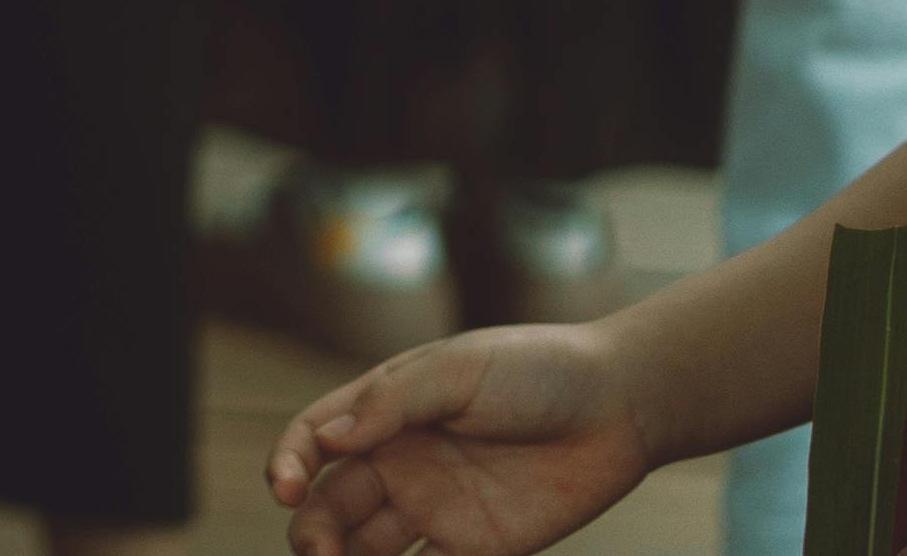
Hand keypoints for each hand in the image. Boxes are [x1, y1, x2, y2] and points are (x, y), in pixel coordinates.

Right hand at [270, 324, 653, 555]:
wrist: (620, 406)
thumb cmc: (534, 370)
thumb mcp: (457, 370)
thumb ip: (392, 403)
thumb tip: (328, 440)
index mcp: (383, 411)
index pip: (315, 440)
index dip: (289, 462)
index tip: (286, 487)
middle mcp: (401, 462)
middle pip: (332, 503)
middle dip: (311, 529)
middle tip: (315, 551)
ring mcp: (437, 508)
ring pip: (367, 544)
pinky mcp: (479, 547)